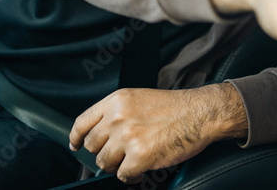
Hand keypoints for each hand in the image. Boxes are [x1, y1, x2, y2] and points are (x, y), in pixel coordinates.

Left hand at [68, 84, 245, 183]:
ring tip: (133, 161)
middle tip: (119, 155)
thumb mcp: (140, 99)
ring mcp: (127, 137)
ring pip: (104, 163)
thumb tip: (101, 134)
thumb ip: (118, 113)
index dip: (76, 138)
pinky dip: (132, 176)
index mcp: (117, 101)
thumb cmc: (176, 108)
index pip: (82, 122)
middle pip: (91, 146)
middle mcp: (118, 117)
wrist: (201, 113)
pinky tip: (142, 168)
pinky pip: (122, 176)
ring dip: (117, 166)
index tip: (75, 145)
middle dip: (103, 153)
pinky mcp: (139, 156)